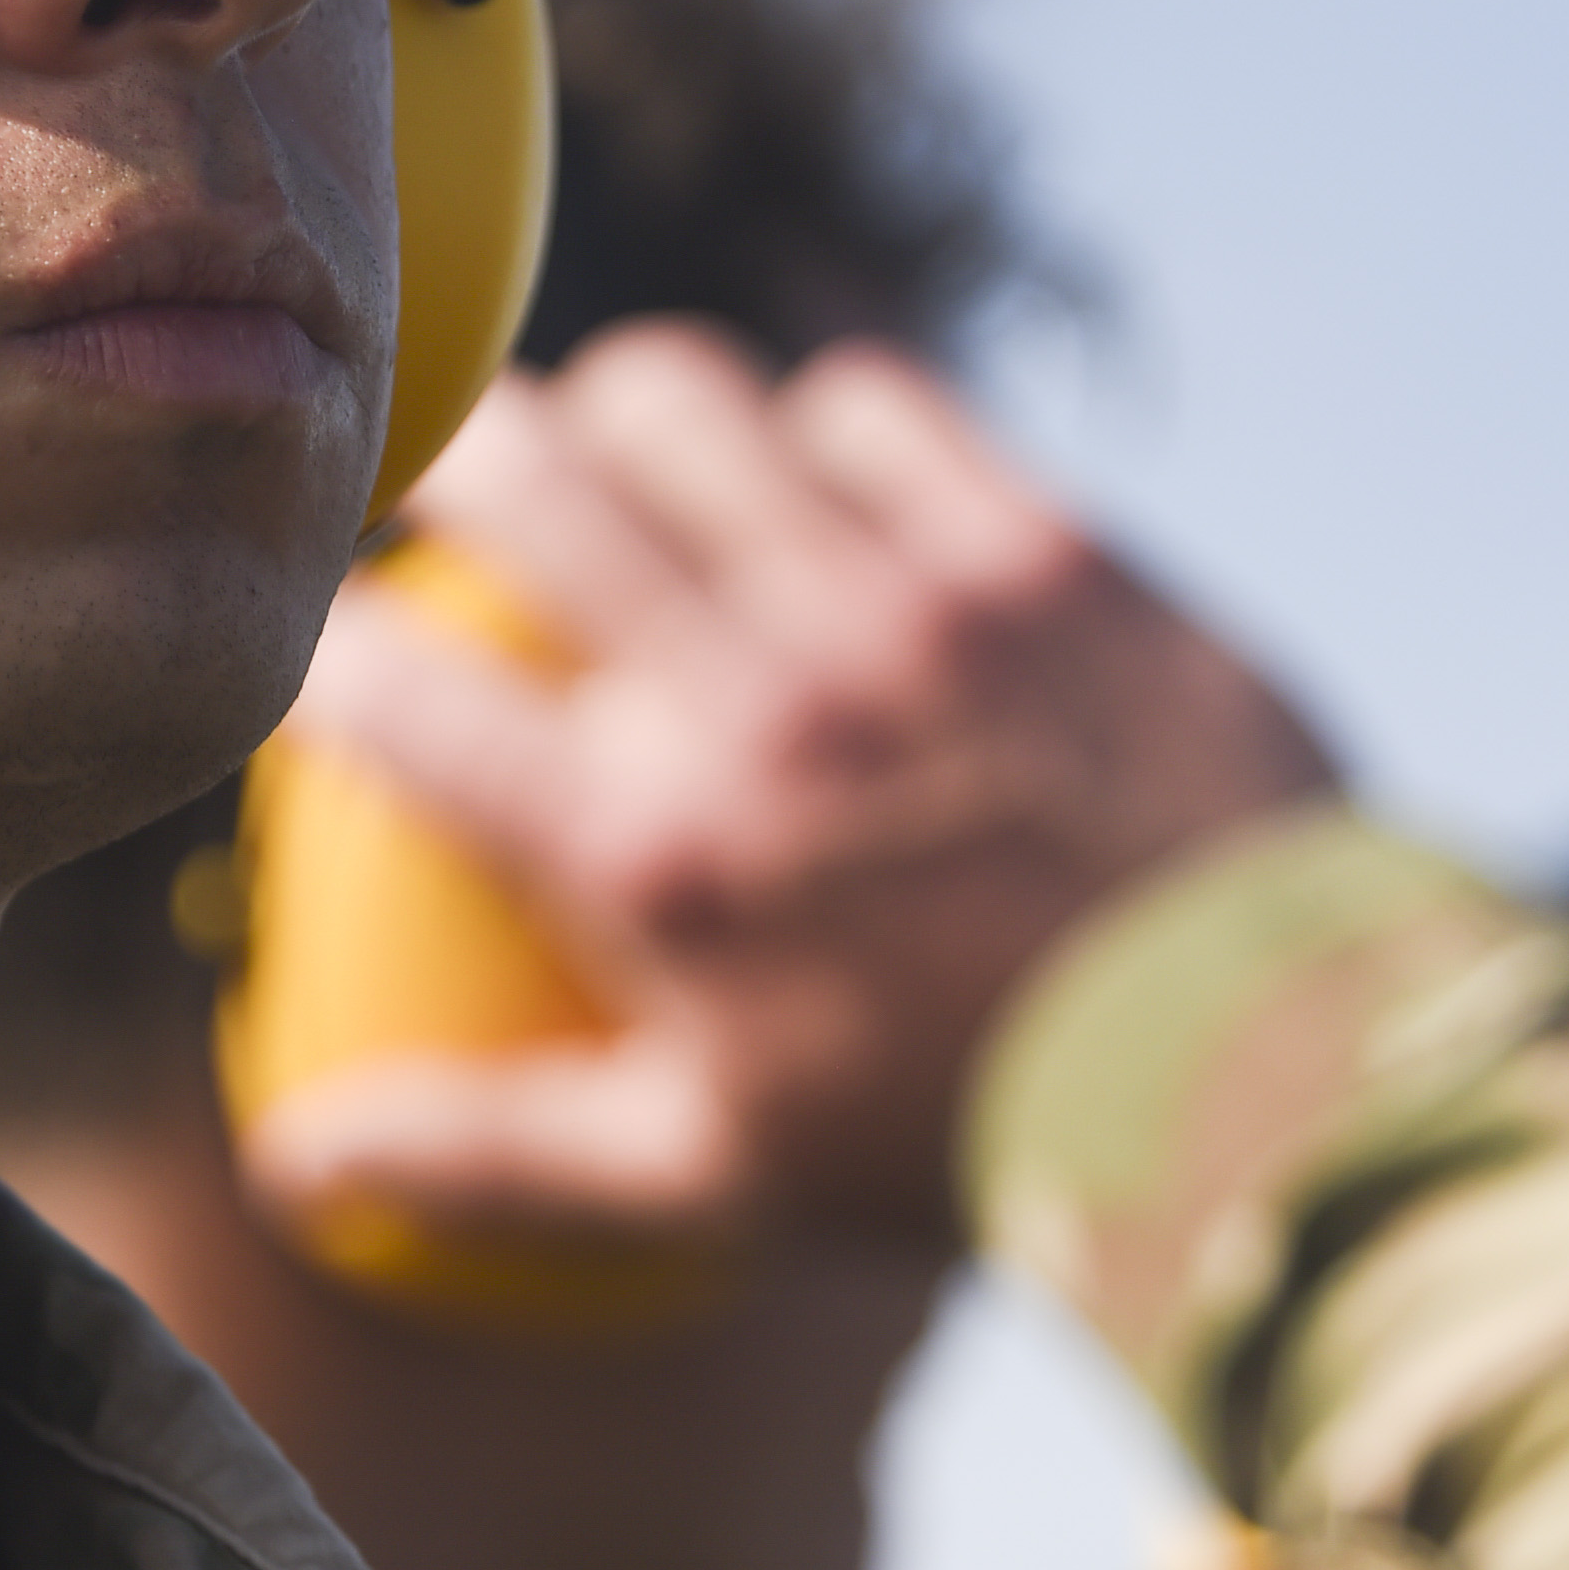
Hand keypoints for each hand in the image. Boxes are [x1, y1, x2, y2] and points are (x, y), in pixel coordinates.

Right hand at [244, 321, 1336, 1249]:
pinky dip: (823, 429)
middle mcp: (750, 701)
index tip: (328, 649)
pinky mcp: (1032, 545)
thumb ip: (489, 1148)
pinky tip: (828, 483)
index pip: (391, 693)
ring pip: (683, 399)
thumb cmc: (959, 1137)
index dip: (321, 644)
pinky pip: (872, 405)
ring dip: (628, 416)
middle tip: (463, 493)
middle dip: (452, 458)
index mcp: (648, 855)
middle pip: (518, 476)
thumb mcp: (708, 1170)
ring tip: (633, 454)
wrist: (1273, 1081)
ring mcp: (896, 604)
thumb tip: (295, 1157)